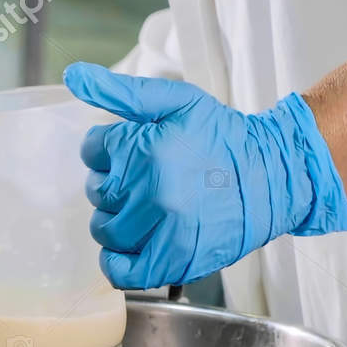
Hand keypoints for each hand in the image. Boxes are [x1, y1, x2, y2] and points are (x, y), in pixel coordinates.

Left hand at [64, 63, 346, 290]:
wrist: (273, 178)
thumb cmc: (222, 137)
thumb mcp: (176, 100)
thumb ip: (121, 91)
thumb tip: (73, 75)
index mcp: (146, 148)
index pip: (92, 150)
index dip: (108, 149)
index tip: (131, 152)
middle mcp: (151, 190)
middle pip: (96, 191)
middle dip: (113, 183)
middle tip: (143, 180)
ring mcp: (162, 229)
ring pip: (105, 230)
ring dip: (115, 220)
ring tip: (143, 209)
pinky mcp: (174, 260)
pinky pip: (122, 271)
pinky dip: (117, 263)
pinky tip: (132, 244)